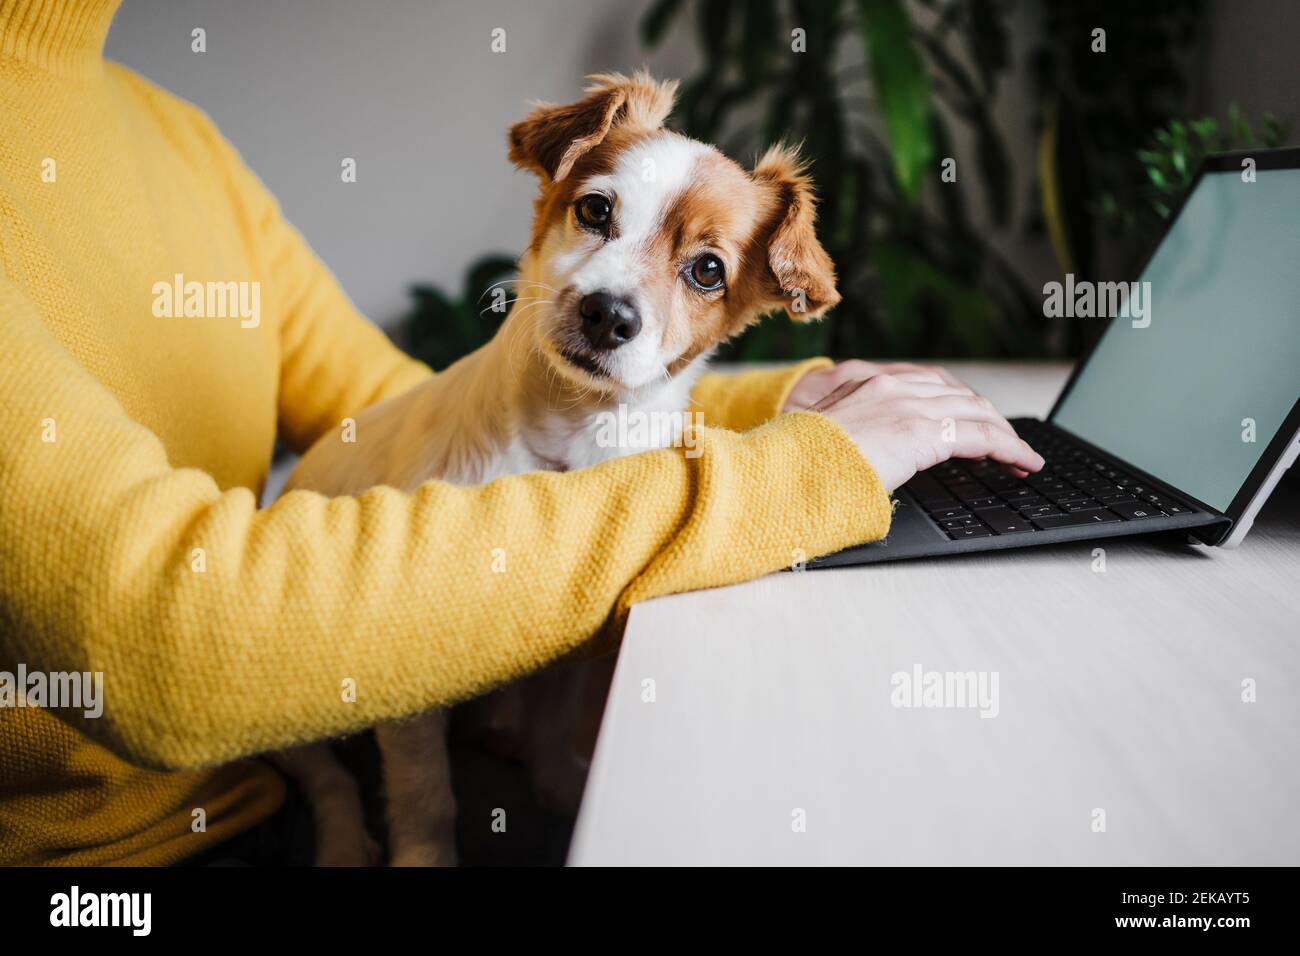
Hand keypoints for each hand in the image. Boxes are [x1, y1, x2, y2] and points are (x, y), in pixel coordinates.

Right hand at [796, 365, 1043, 491]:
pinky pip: (983, 437)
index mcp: (867, 382)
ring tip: (1021, 457)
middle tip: (1006, 442)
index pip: (929, 383)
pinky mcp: (924, 432)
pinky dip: (1010, 448)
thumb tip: (867, 448)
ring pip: (977, 412)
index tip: (972, 420)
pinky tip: (1024, 462)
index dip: (958, 402)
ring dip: (1004, 434)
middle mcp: (893, 386)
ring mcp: (910, 405)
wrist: (788, 467)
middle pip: (959, 395)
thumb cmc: (797, 461)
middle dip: (987, 417)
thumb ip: (852, 429)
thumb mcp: (824, 433)